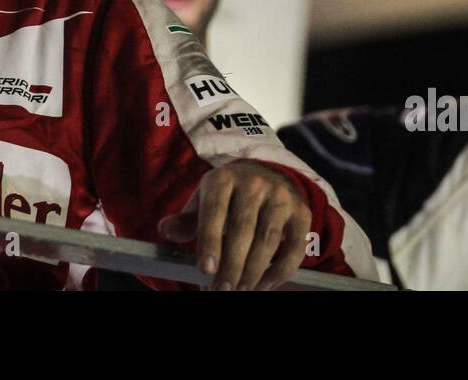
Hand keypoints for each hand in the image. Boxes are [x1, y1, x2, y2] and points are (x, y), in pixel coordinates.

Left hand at [159, 160, 312, 290]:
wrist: (266, 177)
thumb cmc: (227, 198)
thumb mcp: (203, 202)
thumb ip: (185, 221)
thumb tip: (165, 230)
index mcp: (223, 179)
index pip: (214, 210)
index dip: (209, 241)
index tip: (205, 270)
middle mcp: (254, 183)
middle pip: (242, 229)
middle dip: (231, 265)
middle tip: (221, 290)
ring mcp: (280, 197)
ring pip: (268, 239)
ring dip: (253, 271)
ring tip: (240, 290)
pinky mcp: (301, 213)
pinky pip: (294, 247)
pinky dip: (280, 271)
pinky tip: (264, 285)